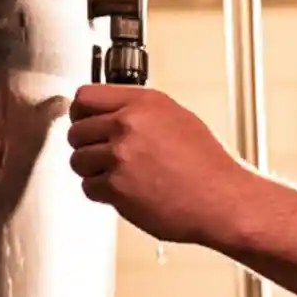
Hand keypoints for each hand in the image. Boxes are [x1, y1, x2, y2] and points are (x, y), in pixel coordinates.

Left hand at [66, 83, 253, 245]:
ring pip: (78, 160)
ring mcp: (121, 155)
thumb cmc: (206, 166)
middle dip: (86, 146)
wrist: (221, 199)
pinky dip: (101, 193)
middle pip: (76, 130)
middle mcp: (129, 124)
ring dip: (92, 171)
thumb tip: (110, 114)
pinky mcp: (117, 186)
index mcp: (144, 102)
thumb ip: (141, 113)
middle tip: (103, 156)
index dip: (80, 113)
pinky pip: (88, 187)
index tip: (83, 122)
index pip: (86, 96)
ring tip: (117, 175)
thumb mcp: (178, 119)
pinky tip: (124, 191)